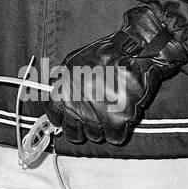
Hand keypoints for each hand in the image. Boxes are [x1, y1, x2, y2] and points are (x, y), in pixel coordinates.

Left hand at [44, 5, 187, 145]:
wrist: (133, 51)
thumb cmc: (105, 56)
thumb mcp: (72, 63)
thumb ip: (62, 84)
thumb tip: (57, 102)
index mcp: (63, 90)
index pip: (54, 116)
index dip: (62, 120)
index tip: (67, 120)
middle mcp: (77, 104)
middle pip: (73, 133)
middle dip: (82, 128)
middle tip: (92, 120)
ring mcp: (97, 113)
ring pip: (94, 136)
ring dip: (102, 129)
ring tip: (109, 113)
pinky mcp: (118, 119)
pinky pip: (114, 137)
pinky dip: (118, 132)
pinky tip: (121, 118)